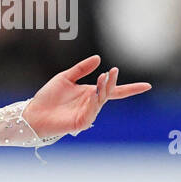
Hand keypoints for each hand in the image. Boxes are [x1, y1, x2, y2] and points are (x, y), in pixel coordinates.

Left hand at [23, 55, 151, 139]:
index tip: (147, 86)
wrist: (33, 113)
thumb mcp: (65, 78)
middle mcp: (91, 104)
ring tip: (102, 77)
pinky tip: (92, 93)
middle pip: (108, 92)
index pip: (114, 90)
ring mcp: (87, 114)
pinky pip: (92, 111)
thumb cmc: (47, 97)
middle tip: (112, 71)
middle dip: (112, 82)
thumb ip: (81, 69)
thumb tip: (98, 58)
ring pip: (101, 100)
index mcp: (90, 93)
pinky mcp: (81, 123)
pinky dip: (94, 102)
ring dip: (103, 89)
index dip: (130, 88)